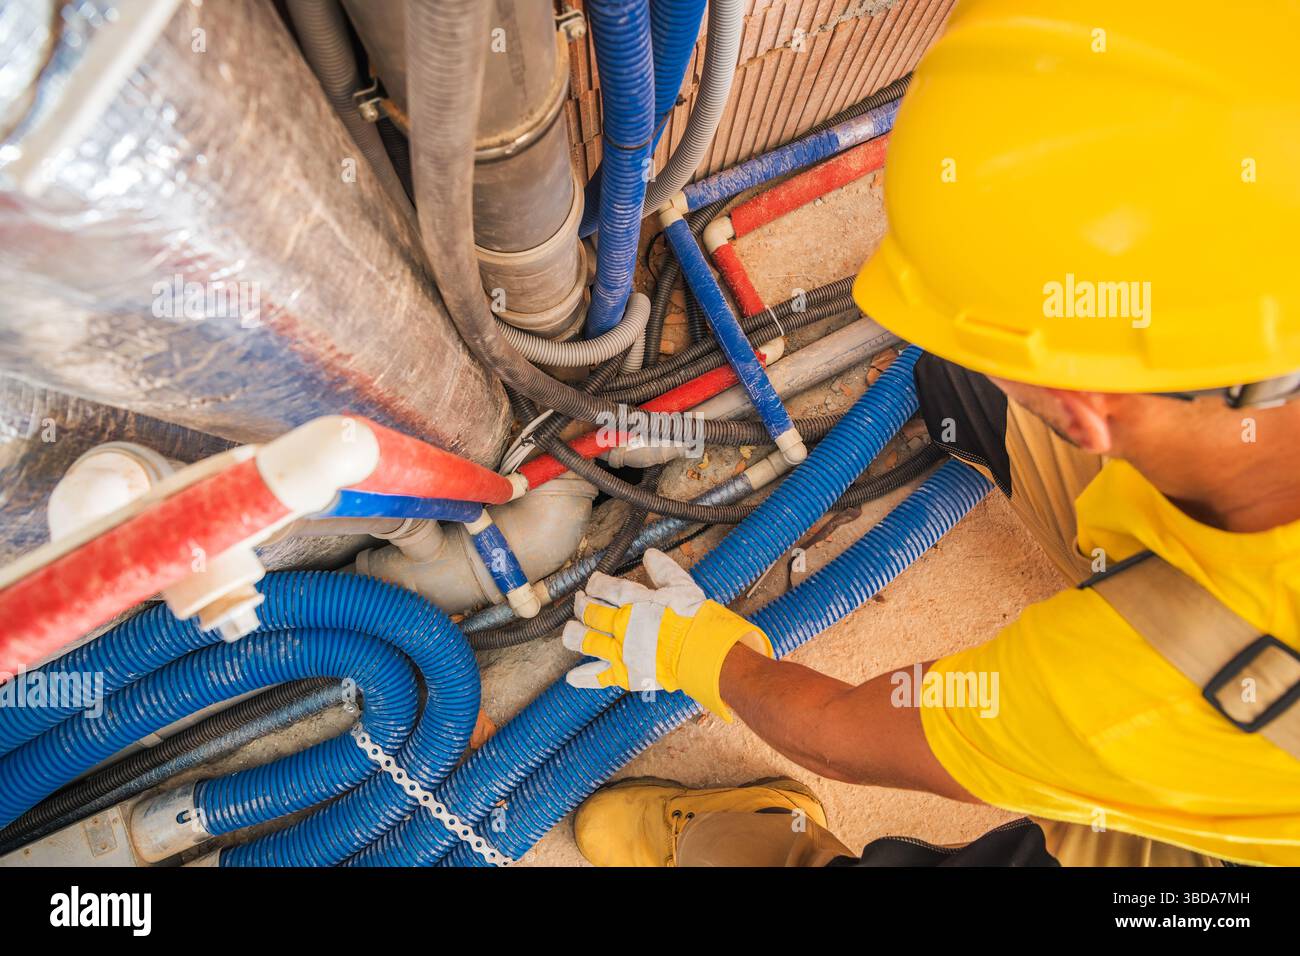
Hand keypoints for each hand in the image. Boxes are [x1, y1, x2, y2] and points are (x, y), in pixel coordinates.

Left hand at [563, 549, 772, 720]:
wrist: (701, 651)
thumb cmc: (694, 617)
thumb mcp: (681, 585)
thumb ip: (663, 569)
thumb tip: (650, 554)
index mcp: (633, 601)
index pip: (604, 588)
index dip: (595, 583)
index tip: (593, 582)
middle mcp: (621, 624)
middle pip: (589, 612)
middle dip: (581, 605)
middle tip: (580, 602)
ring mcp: (619, 651)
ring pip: (584, 641)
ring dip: (573, 634)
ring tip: (571, 630)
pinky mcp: (624, 674)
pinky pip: (597, 676)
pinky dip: (582, 677)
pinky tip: (570, 677)